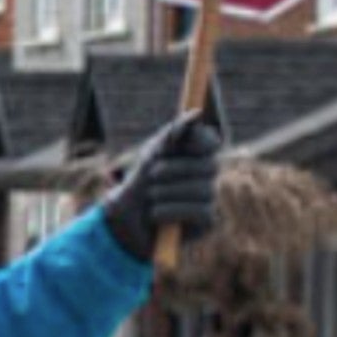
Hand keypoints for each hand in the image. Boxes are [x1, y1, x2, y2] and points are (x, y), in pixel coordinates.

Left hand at [101, 113, 221, 260]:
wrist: (125, 222)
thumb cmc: (140, 184)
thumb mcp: (150, 158)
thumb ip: (172, 136)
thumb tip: (195, 114)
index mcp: (196, 155)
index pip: (211, 142)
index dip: (200, 141)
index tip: (179, 143)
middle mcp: (207, 175)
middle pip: (208, 166)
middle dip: (177, 169)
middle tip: (152, 174)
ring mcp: (209, 198)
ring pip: (204, 190)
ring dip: (171, 192)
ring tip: (151, 196)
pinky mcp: (206, 221)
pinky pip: (200, 212)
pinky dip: (174, 211)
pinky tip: (155, 214)